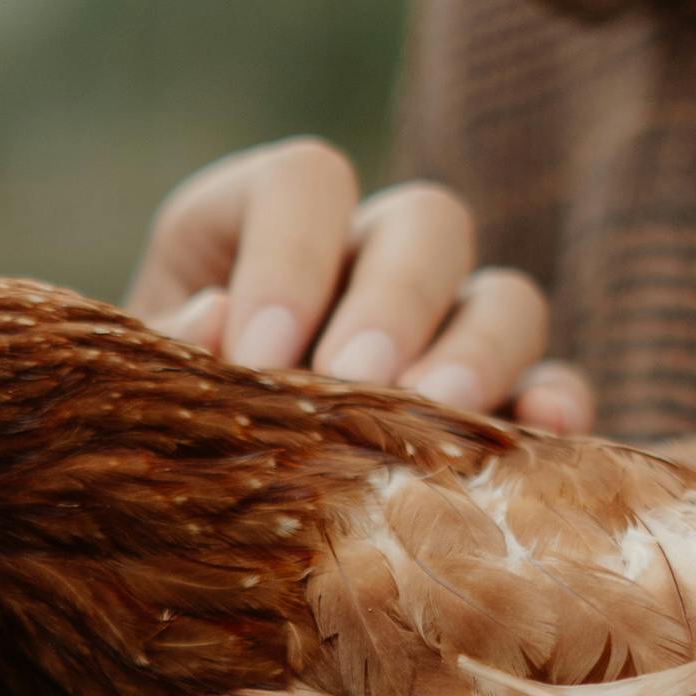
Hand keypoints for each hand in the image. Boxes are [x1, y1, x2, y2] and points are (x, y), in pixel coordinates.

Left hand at [126, 135, 593, 430]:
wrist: (187, 514)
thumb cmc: (153, 426)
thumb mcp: (140, 386)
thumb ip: (167, 352)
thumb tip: (219, 320)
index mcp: (267, 223)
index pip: (306, 181)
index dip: (289, 254)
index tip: (258, 355)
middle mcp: (370, 258)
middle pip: (426, 221)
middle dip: (395, 300)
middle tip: (356, 380)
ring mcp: (447, 329)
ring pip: (505, 295)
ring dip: (479, 352)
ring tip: (437, 415)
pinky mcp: (500, 406)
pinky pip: (553, 383)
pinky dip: (555, 403)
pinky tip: (544, 435)